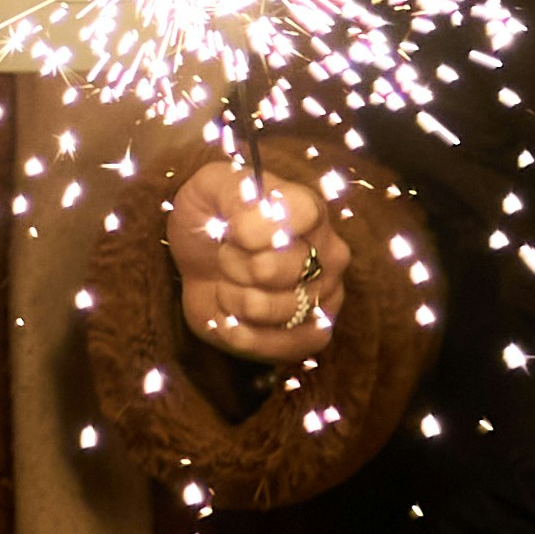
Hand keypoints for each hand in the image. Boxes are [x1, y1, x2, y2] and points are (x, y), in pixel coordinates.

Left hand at [166, 154, 350, 361]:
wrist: (205, 263)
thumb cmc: (211, 221)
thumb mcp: (209, 188)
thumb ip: (232, 191)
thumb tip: (250, 227)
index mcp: (309, 210)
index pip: (300, 212)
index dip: (253, 227)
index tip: (232, 231)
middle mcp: (329, 253)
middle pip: (275, 267)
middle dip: (233, 264)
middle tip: (226, 256)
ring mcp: (327, 296)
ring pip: (274, 308)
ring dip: (234, 299)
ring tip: (229, 284)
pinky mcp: (315, 334)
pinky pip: (282, 345)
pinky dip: (242, 335)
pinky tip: (230, 317)